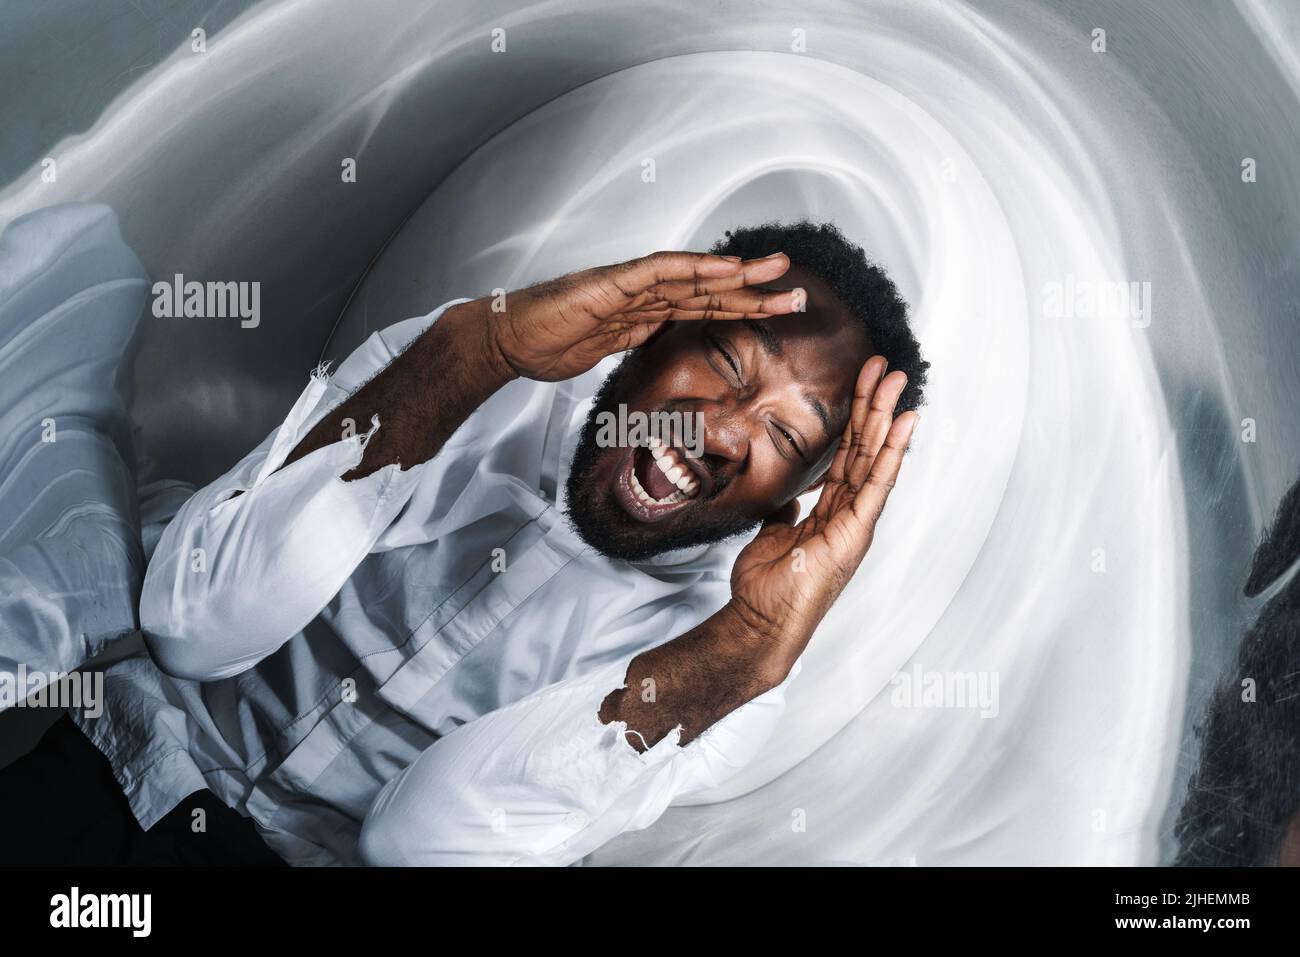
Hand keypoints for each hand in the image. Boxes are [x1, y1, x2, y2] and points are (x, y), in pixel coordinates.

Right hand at [488, 251, 802, 381]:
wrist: (506, 340)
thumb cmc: (546, 345)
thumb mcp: (607, 353)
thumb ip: (637, 345)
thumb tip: (663, 350)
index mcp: (645, 311)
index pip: (703, 306)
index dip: (741, 306)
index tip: (776, 310)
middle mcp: (643, 292)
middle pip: (708, 288)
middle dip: (754, 289)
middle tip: (796, 290)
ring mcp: (629, 284)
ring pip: (694, 275)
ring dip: (738, 274)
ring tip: (776, 271)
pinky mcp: (611, 283)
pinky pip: (660, 271)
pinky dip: (695, 267)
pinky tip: (727, 268)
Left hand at [727, 357, 918, 679]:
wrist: (761, 621)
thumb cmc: (767, 586)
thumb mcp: (772, 534)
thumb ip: (786, 509)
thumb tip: (787, 493)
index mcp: (832, 509)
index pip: (847, 453)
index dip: (854, 416)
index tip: (861, 380)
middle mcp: (850, 512)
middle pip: (865, 448)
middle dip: (874, 405)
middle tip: (884, 366)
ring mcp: (857, 522)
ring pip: (875, 459)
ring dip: (887, 418)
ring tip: (898, 382)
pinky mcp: (857, 533)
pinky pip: (877, 486)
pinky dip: (893, 454)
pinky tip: (904, 426)